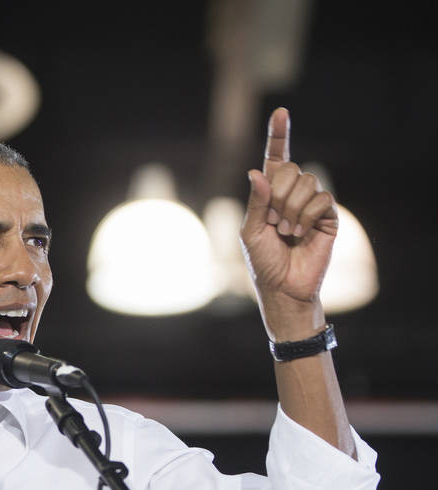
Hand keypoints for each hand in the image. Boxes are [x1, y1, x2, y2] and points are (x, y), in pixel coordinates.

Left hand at [240, 107, 336, 339]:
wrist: (283, 287)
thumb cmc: (262, 262)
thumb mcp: (250, 231)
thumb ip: (255, 202)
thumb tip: (258, 171)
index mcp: (270, 195)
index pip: (277, 159)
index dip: (279, 136)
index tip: (280, 112)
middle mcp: (292, 195)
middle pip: (290, 171)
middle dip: (278, 196)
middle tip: (274, 223)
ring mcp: (312, 204)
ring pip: (307, 183)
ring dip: (291, 210)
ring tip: (287, 233)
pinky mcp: (329, 217)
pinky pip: (321, 199)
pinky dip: (307, 216)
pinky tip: (301, 234)